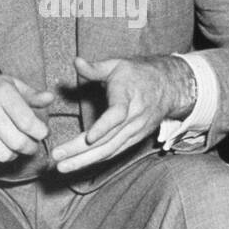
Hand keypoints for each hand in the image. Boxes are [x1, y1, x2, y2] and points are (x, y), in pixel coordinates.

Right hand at [0, 72, 53, 167]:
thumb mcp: (10, 85)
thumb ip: (32, 95)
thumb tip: (50, 98)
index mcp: (0, 91)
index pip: (27, 122)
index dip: (40, 132)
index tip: (42, 133)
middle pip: (17, 142)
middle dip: (30, 147)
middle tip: (31, 145)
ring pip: (3, 155)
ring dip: (13, 154)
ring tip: (13, 146)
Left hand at [50, 55, 192, 173]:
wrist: (170, 87)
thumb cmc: (139, 74)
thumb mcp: (117, 65)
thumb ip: (95, 68)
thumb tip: (76, 61)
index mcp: (128, 98)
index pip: (117, 115)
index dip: (103, 127)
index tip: (88, 138)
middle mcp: (133, 119)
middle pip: (107, 139)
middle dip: (81, 151)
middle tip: (58, 158)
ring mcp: (134, 132)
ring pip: (109, 150)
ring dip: (85, 161)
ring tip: (62, 166)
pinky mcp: (134, 139)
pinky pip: (113, 152)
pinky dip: (96, 160)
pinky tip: (78, 164)